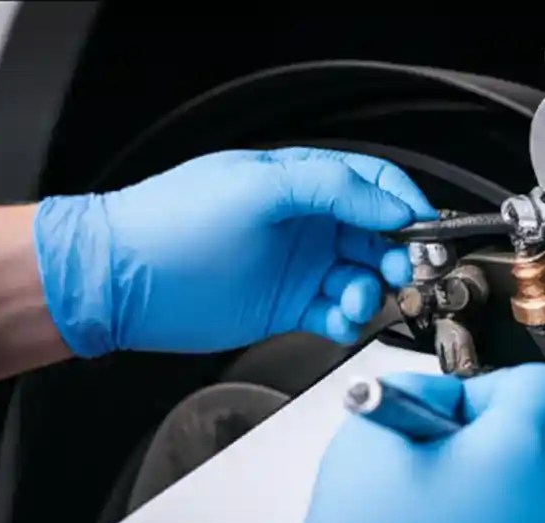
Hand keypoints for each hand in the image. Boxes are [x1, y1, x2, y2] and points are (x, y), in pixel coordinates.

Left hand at [32, 147, 436, 356]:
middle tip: (400, 274)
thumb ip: (331, 189)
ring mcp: (299, 265)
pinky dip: (348, 320)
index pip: (374, 184)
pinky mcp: (289, 305)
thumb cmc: (174, 225)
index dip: (404, 205)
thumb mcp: (259, 188)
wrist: (122, 281)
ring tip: (354, 301)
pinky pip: (338, 313)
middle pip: (378, 234)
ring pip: (363, 277)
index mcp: (301, 181)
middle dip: (397, 255)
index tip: (422, 231)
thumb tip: (391, 205)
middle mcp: (306, 221)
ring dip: (371, 291)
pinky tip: (337, 320)